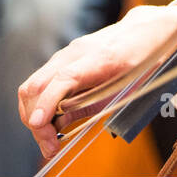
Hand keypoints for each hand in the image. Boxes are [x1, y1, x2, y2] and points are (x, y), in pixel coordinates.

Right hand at [18, 2, 176, 159]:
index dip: (47, 103)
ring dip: (33, 116)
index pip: (64, 79)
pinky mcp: (62, 61)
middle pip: (37, 85)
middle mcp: (75, 53)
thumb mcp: (131, 85)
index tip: (39, 125)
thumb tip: (67, 123)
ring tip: (49, 141)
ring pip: (32, 86)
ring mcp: (65, 55)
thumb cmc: (142, 59)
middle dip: (35, 120)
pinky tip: (51, 126)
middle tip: (50, 147)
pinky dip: (39, 107)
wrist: (144, 30)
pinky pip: (40, 84)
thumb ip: (100, 102)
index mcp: (99, 58)